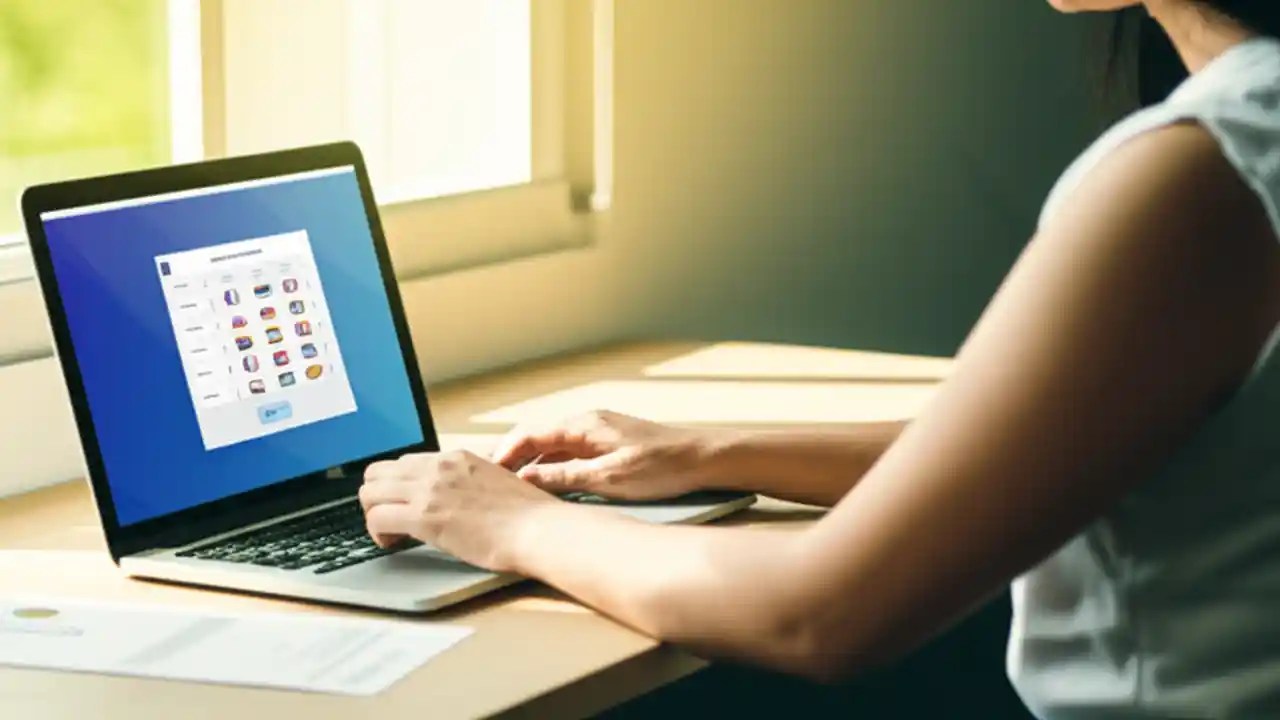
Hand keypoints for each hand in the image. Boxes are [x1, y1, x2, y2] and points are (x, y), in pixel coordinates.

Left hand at [359, 450, 555, 571]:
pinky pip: (377, 519)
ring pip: (369, 493)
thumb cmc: (527, 516)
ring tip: (391, 533)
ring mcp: (429, 489)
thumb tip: (456, 499)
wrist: (538, 529)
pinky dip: (377, 534)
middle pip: (378, 472)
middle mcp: (438, 467)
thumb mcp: (494, 483)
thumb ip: (469, 484)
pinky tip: (393, 544)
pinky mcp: (424, 516)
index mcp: (456, 457)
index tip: (403, 504)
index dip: (397, 486)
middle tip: (390, 519)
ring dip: (374, 514)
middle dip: (377, 498)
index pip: (405, 462)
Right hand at [491, 410, 719, 499]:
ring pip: (553, 446)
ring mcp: (599, 432)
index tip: (484, 475)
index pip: (529, 434)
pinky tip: (548, 485)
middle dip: (511, 458)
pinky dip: (552, 466)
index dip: (503, 455)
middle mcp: (588, 423)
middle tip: (489, 483)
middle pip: (536, 437)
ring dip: (531, 463)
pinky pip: (570, 452)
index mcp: (584, 425)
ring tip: (511, 487)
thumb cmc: (662, 467)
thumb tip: (524, 478)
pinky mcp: (610, 444)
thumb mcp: (608, 478)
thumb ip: (564, 477)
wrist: (704, 458)